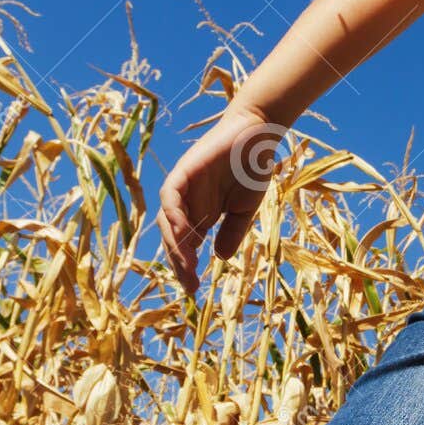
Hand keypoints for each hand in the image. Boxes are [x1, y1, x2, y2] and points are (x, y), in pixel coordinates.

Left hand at [158, 107, 285, 290]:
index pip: (187, 246)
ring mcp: (182, 189)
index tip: (194, 289)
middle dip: (179, 263)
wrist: (257, 136)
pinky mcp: (183, 173)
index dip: (187, 267)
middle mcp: (187, 204)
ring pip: (167, 222)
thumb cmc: (252, 169)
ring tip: (188, 266)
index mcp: (201, 214)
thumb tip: (219, 258)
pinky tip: (186, 236)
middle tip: (190, 285)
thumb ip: (231, 232)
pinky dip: (174, 217)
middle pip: (173, 238)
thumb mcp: (244, 209)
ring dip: (175, 245)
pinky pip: (170, 199)